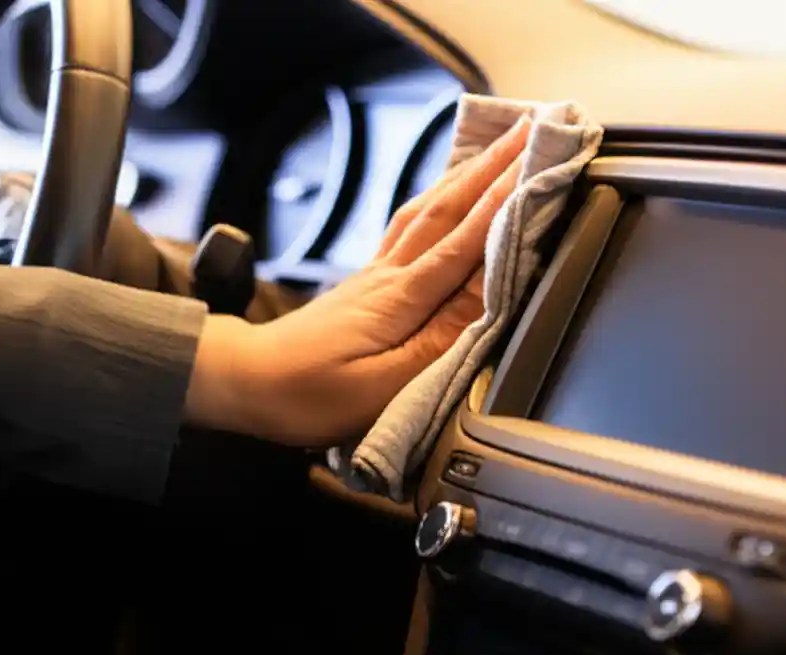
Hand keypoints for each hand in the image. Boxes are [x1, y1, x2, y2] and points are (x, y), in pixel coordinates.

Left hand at [184, 115, 530, 444]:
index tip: (539, 164)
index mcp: (400, 299)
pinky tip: (443, 194)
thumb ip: (438, 344)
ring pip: (428, 210)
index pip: (465, 240)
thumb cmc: (309, 394)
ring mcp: (375, 274)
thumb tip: (489, 304)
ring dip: (466, 175)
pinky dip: (435, 200)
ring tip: (498, 148)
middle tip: (531, 130)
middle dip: (493, 168)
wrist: (245, 380)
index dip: (505, 202)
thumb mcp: (382, 386)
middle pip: (448, 209)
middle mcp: (390, 275)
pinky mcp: (365, 284)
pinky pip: (408, 226)